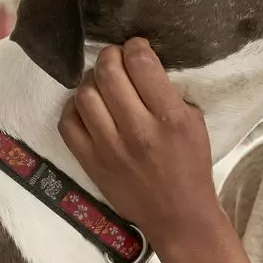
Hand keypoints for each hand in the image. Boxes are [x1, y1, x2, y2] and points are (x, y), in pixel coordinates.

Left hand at [58, 40, 224, 250]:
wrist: (178, 215)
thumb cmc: (190, 166)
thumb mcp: (194, 123)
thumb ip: (168, 93)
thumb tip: (140, 66)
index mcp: (169, 118)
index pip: (141, 63)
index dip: (135, 46)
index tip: (137, 48)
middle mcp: (138, 131)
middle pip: (108, 72)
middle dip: (111, 56)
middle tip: (116, 59)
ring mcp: (109, 148)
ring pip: (84, 94)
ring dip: (92, 80)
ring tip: (102, 83)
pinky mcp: (91, 163)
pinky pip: (67, 123)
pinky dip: (74, 107)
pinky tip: (88, 107)